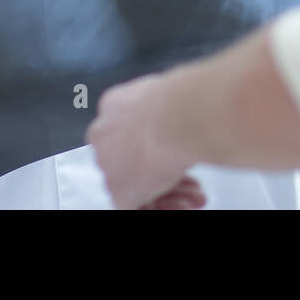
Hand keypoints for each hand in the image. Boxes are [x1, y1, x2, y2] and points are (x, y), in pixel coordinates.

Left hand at [87, 73, 200, 208]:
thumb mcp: (169, 93)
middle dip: (163, 171)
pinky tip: (185, 204)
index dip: (156, 144)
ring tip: (195, 195)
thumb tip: (179, 119)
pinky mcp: (118, 190)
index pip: (129, 132)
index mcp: (113, 105)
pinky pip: (139, 206)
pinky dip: (164, 206)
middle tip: (190, 179)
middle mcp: (103, 134)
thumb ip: (163, 110)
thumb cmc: (179, 99)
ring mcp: (108, 163)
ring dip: (170, 192)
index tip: (175, 147)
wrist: (176, 114)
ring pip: (136, 184)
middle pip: (131, 160)